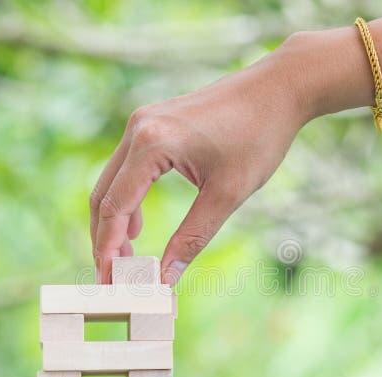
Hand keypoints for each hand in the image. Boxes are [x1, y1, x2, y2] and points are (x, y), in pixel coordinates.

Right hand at [89, 36, 319, 284]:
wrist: (278, 88)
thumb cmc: (259, 136)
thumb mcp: (228, 194)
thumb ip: (193, 238)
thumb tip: (166, 278)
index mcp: (152, 144)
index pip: (115, 207)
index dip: (109, 250)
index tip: (111, 282)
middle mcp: (138, 128)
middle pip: (103, 195)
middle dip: (104, 240)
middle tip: (113, 278)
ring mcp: (143, 122)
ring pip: (111, 182)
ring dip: (114, 221)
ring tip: (126, 259)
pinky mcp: (153, 123)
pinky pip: (127, 167)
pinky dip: (128, 199)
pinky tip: (138, 226)